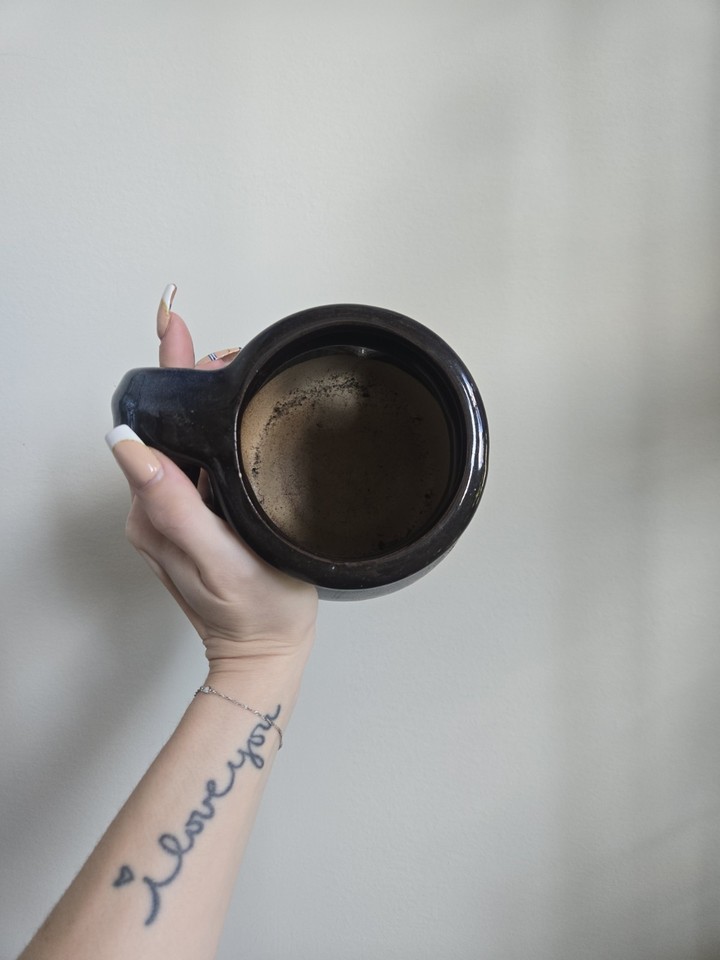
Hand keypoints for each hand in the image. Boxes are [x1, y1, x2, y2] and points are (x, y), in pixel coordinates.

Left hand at [107, 286, 316, 677]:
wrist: (266, 652)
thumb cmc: (254, 611)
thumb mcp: (217, 556)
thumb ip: (171, 503)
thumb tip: (126, 444)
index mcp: (157, 509)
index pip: (153, 425)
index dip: (168, 371)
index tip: (175, 324)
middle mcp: (159, 506)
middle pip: (169, 426)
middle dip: (193, 380)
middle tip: (228, 351)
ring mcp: (178, 512)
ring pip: (186, 440)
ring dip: (206, 402)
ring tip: (237, 371)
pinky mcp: (199, 518)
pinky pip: (199, 461)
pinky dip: (217, 430)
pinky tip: (236, 419)